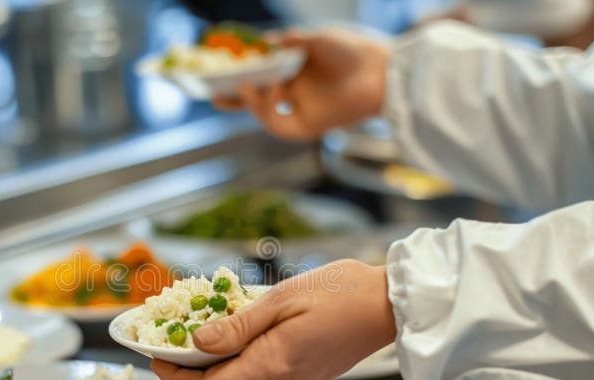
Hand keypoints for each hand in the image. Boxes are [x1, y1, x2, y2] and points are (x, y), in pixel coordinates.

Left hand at [151, 260, 396, 379]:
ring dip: (213, 363)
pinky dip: (238, 359)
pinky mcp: (305, 377)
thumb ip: (237, 325)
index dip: (176, 378)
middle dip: (189, 370)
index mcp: (274, 368)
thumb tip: (196, 341)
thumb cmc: (342, 293)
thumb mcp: (281, 299)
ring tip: (196, 331)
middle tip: (167, 342)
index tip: (154, 358)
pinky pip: (260, 375)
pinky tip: (234, 334)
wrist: (391, 303)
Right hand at [213, 29, 390, 139]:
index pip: (261, 77)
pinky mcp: (309, 126)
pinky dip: (266, 110)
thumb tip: (264, 42)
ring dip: (250, 102)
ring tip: (242, 86)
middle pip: (256, 101)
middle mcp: (297, 93)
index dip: (240, 76)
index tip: (219, 71)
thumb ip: (289, 42)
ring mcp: (302, 110)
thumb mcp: (316, 39)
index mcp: (297, 72)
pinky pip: (279, 124)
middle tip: (211, 94)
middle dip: (233, 100)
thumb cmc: (353, 51)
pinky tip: (265, 92)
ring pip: (264, 113)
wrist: (381, 71)